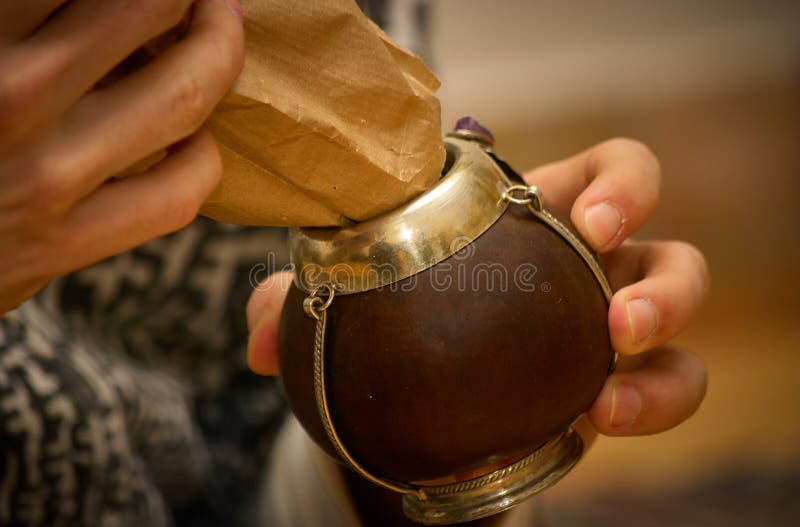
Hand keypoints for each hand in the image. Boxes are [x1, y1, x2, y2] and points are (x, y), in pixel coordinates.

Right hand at [0, 0, 244, 314]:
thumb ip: (22, 20)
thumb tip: (81, 11)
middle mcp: (13, 95)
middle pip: (150, 8)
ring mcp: (47, 176)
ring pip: (185, 97)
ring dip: (217, 52)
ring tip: (212, 34)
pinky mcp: (66, 243)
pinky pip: (180, 190)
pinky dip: (203, 154)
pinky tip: (192, 136)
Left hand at [246, 138, 708, 438]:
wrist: (435, 379)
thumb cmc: (414, 307)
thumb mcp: (363, 294)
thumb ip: (302, 302)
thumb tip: (259, 344)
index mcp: (547, 216)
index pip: (611, 173)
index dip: (622, 185)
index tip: (586, 216)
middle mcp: (598, 267)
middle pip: (674, 252)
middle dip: (666, 282)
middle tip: (617, 317)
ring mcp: (613, 329)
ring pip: (682, 339)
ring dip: (666, 364)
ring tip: (610, 393)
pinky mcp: (620, 387)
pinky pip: (664, 392)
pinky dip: (646, 408)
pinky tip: (595, 424)